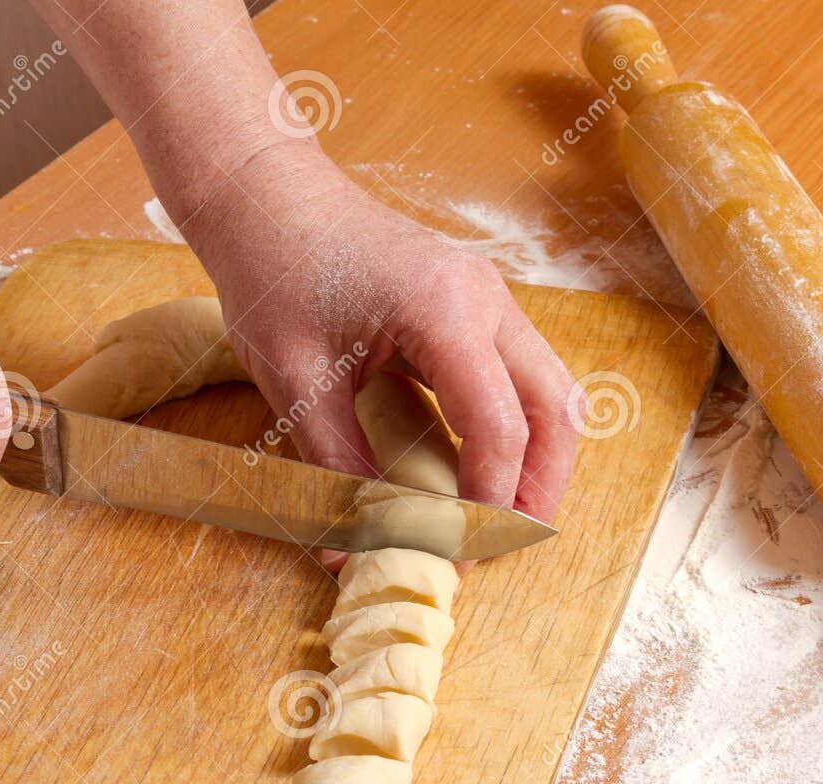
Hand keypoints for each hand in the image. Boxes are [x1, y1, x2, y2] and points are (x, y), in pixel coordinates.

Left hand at [178, 142, 579, 520]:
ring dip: (540, 458)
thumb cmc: (273, 270)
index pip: (499, 427)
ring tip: (502, 514)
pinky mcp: (477, 303)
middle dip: (540, 486)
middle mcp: (486, 298)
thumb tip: (349, 547)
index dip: (489, 500)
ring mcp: (489, 296)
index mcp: (445, 310)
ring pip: (553, 390)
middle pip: (555, 409)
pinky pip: (523, 374)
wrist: (266, 194)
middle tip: (503, 543)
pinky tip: (483, 466)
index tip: (459, 551)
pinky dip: (520, 426)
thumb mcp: (293, 380)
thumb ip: (331, 465)